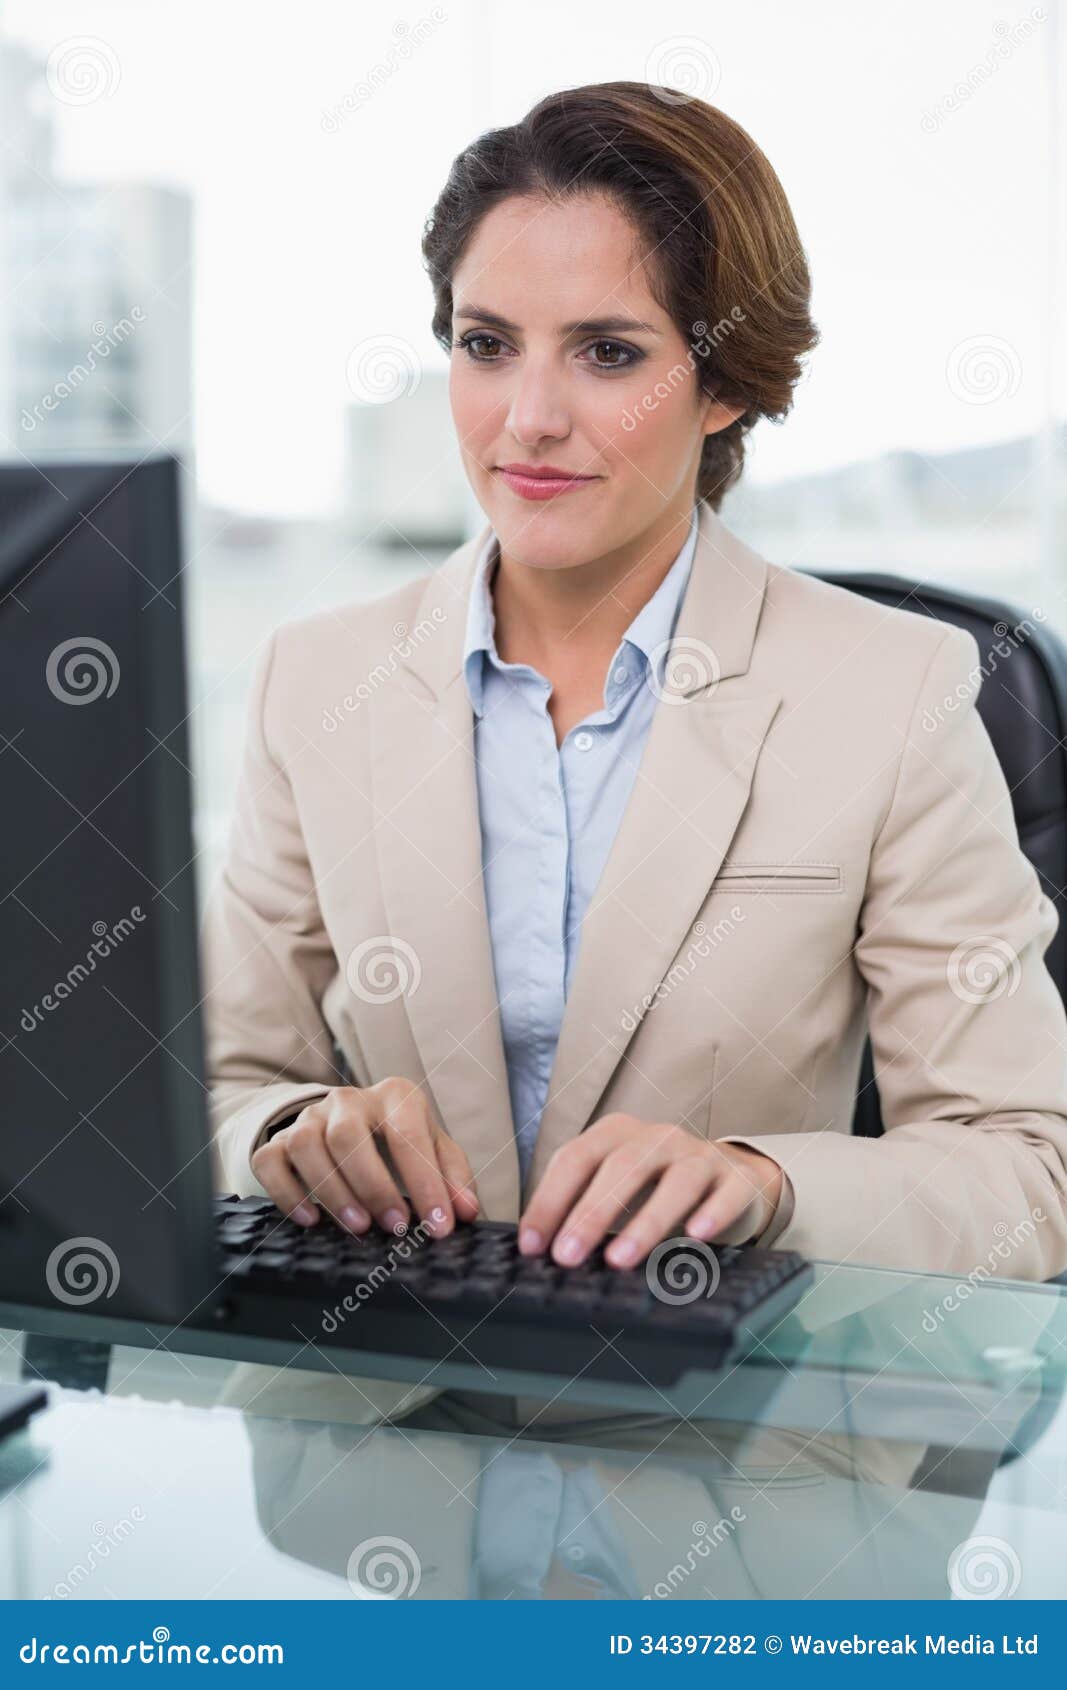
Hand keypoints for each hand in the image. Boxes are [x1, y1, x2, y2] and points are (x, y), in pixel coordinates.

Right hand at [250, 1077, 480, 1236]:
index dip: (425, 1182)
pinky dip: (287, 1193)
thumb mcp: (433, 1148)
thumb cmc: (399, 1138)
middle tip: (395, 1227)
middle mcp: (348, 1100)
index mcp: (394, 1096)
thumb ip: (453, 1177)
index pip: (407, 1134)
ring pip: (306, 1145)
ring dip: (331, 1190)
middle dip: (372, 1185)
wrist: (351, 1120)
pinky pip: (270, 1160)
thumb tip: (465, 1210)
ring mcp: (309, 1117)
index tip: (438, 1225)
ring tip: (357, 1226)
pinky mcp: (279, 1140)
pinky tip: (311, 1219)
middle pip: (348, 1136)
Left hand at [517, 1114, 783, 1268]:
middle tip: (567, 1256)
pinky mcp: (738, 1178)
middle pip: (622, 1167)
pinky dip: (713, 1212)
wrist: (730, 1174)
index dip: (550, 1200)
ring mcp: (701, 1155)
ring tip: (620, 1259)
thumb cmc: (657, 1184)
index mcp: (618, 1133)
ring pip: (676, 1182)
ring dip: (646, 1221)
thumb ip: (583, 1205)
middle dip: (591, 1213)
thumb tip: (540, 1250)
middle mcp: (659, 1137)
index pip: (576, 1158)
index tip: (532, 1245)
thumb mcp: (617, 1183)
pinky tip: (696, 1235)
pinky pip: (728, 1192)